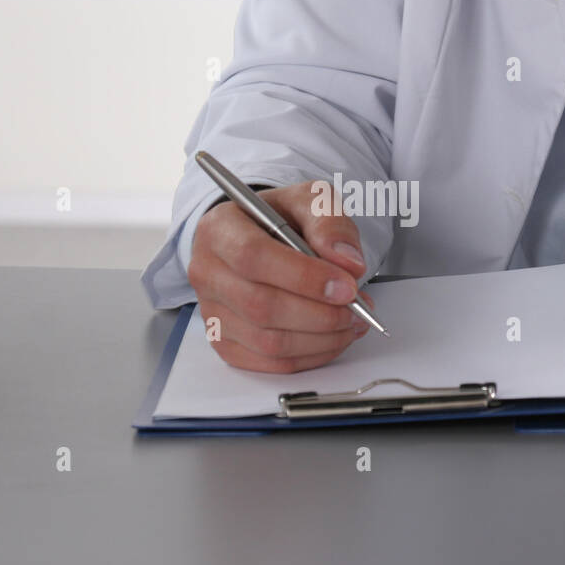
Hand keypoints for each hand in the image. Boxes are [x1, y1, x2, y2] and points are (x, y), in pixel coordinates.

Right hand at [186, 180, 373, 372]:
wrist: (262, 238)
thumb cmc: (282, 219)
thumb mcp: (310, 202)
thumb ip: (330, 224)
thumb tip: (348, 263)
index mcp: (219, 228)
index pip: (253, 257)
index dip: (304, 277)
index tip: (347, 287)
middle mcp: (206, 271)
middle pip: (260, 306)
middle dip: (319, 314)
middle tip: (358, 309)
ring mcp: (211, 311)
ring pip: (267, 342)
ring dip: (321, 339)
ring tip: (352, 322)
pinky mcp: (224, 342)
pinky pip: (269, 362)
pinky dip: (310, 356)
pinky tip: (333, 338)